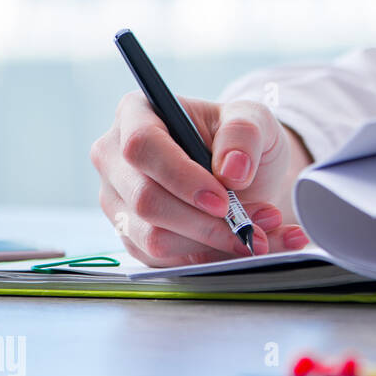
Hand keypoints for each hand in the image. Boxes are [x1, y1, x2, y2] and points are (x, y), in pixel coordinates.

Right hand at [90, 93, 311, 266]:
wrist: (243, 174)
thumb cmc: (239, 140)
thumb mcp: (254, 120)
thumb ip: (245, 133)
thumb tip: (231, 170)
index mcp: (137, 114)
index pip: (143, 147)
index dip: (181, 177)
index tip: (223, 200)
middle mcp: (116, 159)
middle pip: (146, 200)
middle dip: (204, 222)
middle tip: (252, 226)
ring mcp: (118, 202)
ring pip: (153, 238)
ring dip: (212, 244)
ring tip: (259, 234)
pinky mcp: (131, 237)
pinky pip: (165, 261)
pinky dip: (212, 259)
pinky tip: (246, 247)